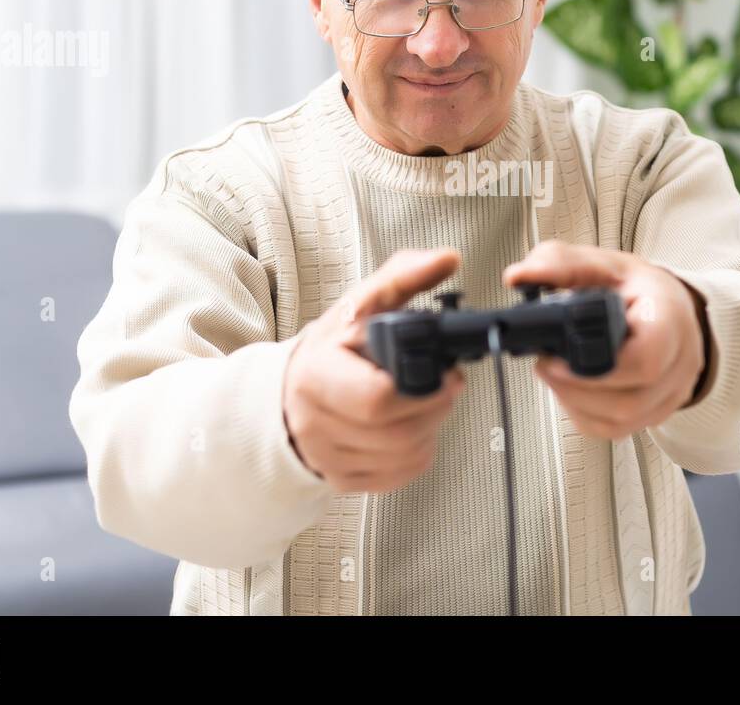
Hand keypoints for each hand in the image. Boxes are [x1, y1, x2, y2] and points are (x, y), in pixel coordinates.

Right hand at [283, 248, 466, 492]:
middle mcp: (315, 423)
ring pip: (405, 456)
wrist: (292, 391)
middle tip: (445, 385)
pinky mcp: (345, 480)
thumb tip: (447, 259)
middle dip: (436, 406)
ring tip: (427, 401)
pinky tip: (412, 426)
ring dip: (432, 428)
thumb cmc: (334, 348)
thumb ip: (404, 277)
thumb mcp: (361, 303)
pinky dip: (419, 451)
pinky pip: (401, 474)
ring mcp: (328, 458)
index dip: (423, 389)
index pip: (377, 398)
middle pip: (399, 432)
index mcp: (315, 376)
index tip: (443, 372)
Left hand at [503, 241, 708, 440]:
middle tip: (546, 363)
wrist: (668, 308)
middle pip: (629, 401)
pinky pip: (617, 430)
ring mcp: (672, 392)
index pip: (644, 359)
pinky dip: (585, 415)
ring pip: (621, 422)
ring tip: (555, 374)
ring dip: (576, 402)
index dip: (595, 368)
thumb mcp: (602, 264)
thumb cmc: (638, 290)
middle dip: (575, 387)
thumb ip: (560, 264)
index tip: (557, 356)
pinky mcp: (656, 412)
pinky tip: (572, 391)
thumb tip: (520, 276)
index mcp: (669, 318)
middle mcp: (679, 361)